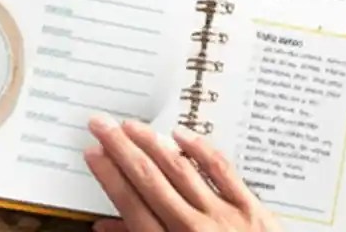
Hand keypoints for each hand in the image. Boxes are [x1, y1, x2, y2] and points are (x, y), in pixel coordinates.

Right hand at [86, 117, 279, 231]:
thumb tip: (106, 227)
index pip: (130, 204)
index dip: (109, 175)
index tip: (93, 152)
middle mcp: (192, 230)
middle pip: (149, 180)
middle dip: (120, 149)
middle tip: (101, 124)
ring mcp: (223, 217)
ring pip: (180, 169)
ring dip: (151, 143)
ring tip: (131, 125)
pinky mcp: (251, 209)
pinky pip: (221, 170)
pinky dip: (198, 149)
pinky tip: (180, 134)